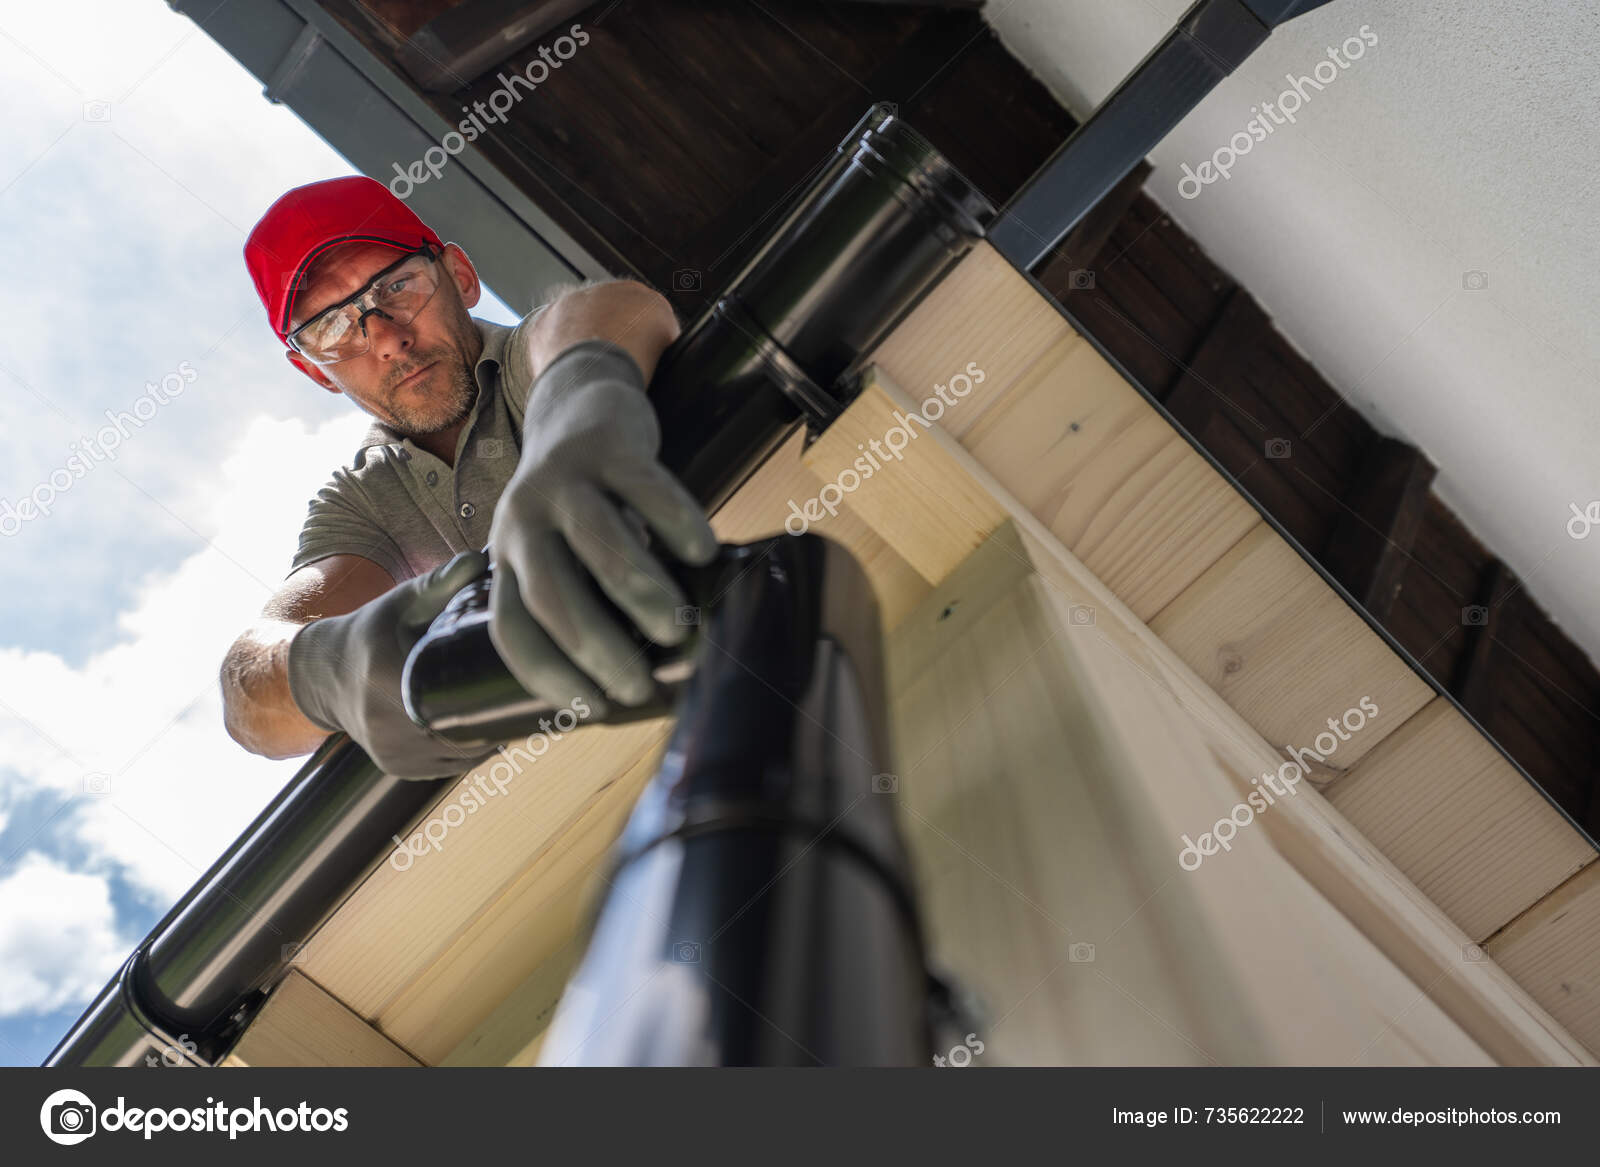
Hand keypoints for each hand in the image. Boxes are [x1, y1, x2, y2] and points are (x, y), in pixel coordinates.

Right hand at [286, 550, 500, 778]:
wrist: (323, 674)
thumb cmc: (371, 632)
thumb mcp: (401, 602)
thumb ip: (441, 582)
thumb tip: (482, 559)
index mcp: (387, 677)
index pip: (456, 699)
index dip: (494, 698)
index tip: (519, 683)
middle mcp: (385, 723)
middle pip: (466, 732)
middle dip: (499, 717)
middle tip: (528, 696)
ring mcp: (391, 752)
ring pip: (462, 756)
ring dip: (488, 736)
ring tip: (509, 709)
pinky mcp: (395, 768)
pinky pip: (447, 767)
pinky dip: (468, 750)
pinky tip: (481, 727)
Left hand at [487, 339, 717, 713]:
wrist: (581, 405)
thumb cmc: (581, 505)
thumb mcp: (559, 550)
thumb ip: (586, 598)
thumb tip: (640, 680)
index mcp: (506, 558)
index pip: (512, 627)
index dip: (547, 674)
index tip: (592, 707)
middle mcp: (522, 520)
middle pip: (550, 592)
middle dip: (595, 647)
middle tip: (638, 685)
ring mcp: (562, 480)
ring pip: (599, 542)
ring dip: (639, 594)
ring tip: (676, 629)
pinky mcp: (607, 447)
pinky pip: (645, 488)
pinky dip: (676, 523)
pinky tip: (701, 553)